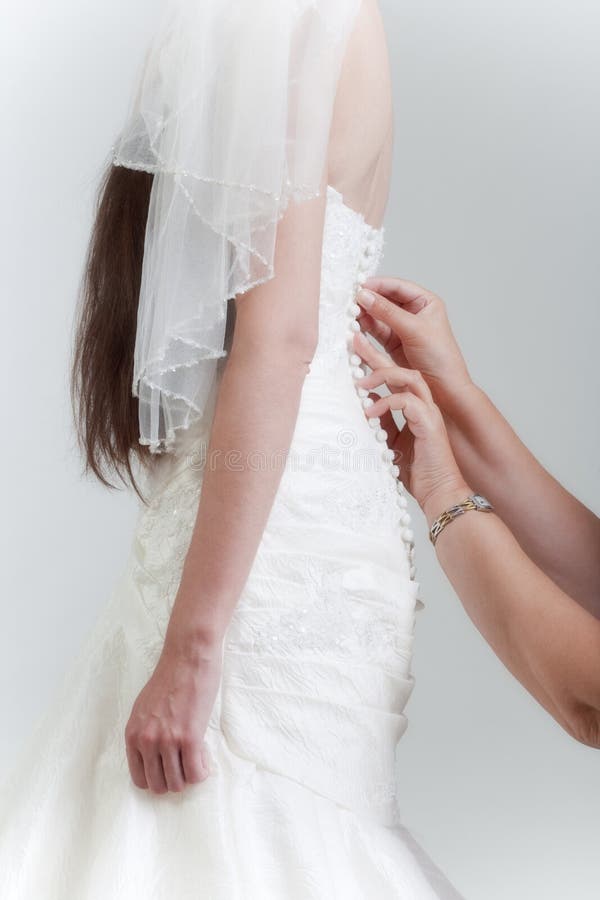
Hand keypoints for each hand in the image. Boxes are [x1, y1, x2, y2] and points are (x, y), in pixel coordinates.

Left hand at [124, 633, 221, 793]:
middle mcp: (147, 740)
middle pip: (158, 785)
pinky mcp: (190, 737)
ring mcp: (167, 740)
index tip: (170, 765)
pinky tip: (204, 755)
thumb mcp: (145, 707)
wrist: (188, 656)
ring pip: (177, 784)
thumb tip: (155, 756)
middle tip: (185, 760)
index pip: (140, 779)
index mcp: (133, 734)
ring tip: (196, 755)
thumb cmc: (171, 676)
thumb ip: (146, 732)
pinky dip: (202, 771)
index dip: (158, 777)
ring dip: (189, 775)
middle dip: (174, 779)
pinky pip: (195, 773)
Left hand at [353, 331, 469, 517]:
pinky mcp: (430, 423)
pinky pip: (408, 401)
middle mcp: (424, 405)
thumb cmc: (418, 472)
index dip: (374, 363)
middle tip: (354, 340)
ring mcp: (429, 412)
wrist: (439, 493)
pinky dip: (387, 402)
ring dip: (382, 375)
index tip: (354, 351)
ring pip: (409, 378)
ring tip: (360, 382)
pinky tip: (370, 411)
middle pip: (401, 368)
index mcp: (415, 408)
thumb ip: (381, 423)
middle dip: (375, 354)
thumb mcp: (390, 443)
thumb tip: (365, 405)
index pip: (394, 377)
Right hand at [356, 276, 471, 409]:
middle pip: (385, 300)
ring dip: (364, 314)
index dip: (379, 285)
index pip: (398, 287)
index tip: (359, 286)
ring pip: (378, 315)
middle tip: (350, 301)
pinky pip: (375, 330)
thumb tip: (364, 296)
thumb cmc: (440, 357)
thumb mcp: (414, 329)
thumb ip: (388, 312)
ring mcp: (401, 328)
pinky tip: (355, 326)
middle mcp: (413, 312)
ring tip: (349, 314)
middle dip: (368, 300)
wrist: (443, 389)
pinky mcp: (392, 343)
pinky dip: (364, 328)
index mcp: (425, 302)